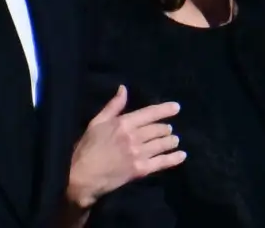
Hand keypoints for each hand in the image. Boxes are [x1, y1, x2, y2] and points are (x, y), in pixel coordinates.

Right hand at [66, 85, 185, 209]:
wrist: (83, 176)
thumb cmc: (87, 147)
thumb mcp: (96, 122)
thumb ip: (113, 106)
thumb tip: (123, 89)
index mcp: (123, 123)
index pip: (149, 113)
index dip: (165, 109)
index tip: (177, 107)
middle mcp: (134, 137)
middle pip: (158, 129)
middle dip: (165, 128)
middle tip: (169, 130)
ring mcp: (139, 154)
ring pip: (162, 144)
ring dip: (171, 141)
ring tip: (174, 140)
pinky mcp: (141, 170)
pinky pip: (162, 162)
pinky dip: (174, 159)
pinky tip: (181, 155)